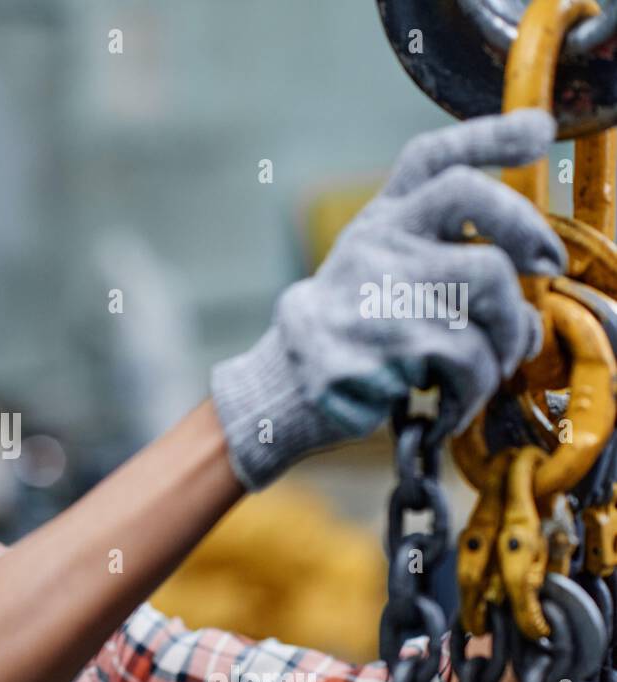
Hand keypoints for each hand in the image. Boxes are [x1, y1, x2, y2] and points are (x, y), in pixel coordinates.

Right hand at [210, 109, 565, 489]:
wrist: (282, 388)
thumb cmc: (351, 332)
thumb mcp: (382, 269)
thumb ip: (443, 250)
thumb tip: (539, 265)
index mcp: (380, 223)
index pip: (430, 159)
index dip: (489, 135)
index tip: (540, 130)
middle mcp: (377, 246)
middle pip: (480, 216)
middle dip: (530, 241)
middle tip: (545, 272)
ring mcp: (377, 296)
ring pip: (491, 299)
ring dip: (504, 346)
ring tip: (482, 372)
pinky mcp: (383, 350)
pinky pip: (469, 365)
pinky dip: (471, 395)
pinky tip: (447, 406)